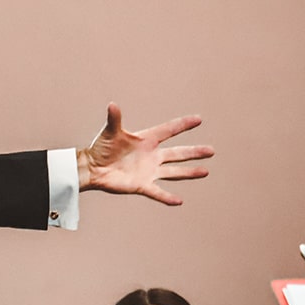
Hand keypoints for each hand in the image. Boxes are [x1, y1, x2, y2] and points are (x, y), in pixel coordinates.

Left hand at [77, 102, 213, 204]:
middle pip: (177, 153)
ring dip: (188, 172)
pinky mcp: (142, 185)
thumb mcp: (110, 132)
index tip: (199, 119)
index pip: (168, 130)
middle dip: (194, 152)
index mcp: (146, 140)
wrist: (93, 168)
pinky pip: (157, 192)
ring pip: (173, 172)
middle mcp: (152, 156)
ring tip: (205, 171)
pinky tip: (179, 201)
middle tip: (211, 151)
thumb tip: (112, 104)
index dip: (182, 125)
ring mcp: (149, 171)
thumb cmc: (101, 147)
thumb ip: (114, 119)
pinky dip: (167, 197)